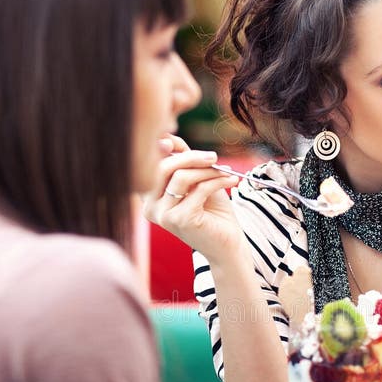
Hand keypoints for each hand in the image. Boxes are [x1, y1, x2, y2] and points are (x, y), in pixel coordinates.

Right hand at [141, 135, 245, 260]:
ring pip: (182, 176)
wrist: (227, 244)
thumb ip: (183, 161)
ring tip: (225, 171)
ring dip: (208, 170)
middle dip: (191, 157)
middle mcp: (150, 207)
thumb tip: (168, 137)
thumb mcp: (196, 180)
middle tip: (213, 156)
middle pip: (163, 167)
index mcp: (149, 197)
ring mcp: (163, 215)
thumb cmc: (212, 212)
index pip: (151, 163)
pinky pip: (199, 189)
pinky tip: (232, 180)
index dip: (166, 147)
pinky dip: (218, 180)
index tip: (183, 142)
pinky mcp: (180, 220)